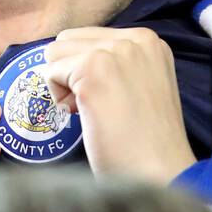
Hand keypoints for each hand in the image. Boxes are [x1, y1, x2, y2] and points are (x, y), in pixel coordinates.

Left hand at [43, 27, 194, 182]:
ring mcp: (114, 52)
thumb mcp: (141, 86)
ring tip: (87, 112)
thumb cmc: (146, 143)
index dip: (84, 70)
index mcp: (149, 41)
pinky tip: (83, 117)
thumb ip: (115, 64)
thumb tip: (67, 57)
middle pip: (68, 40)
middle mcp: (134, 39)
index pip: (89, 37)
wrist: (161, 174)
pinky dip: (58, 99)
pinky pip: (50, 73)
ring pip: (55, 53)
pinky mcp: (92, 71)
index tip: (105, 99)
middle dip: (69, 72)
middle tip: (91, 107)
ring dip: (61, 84)